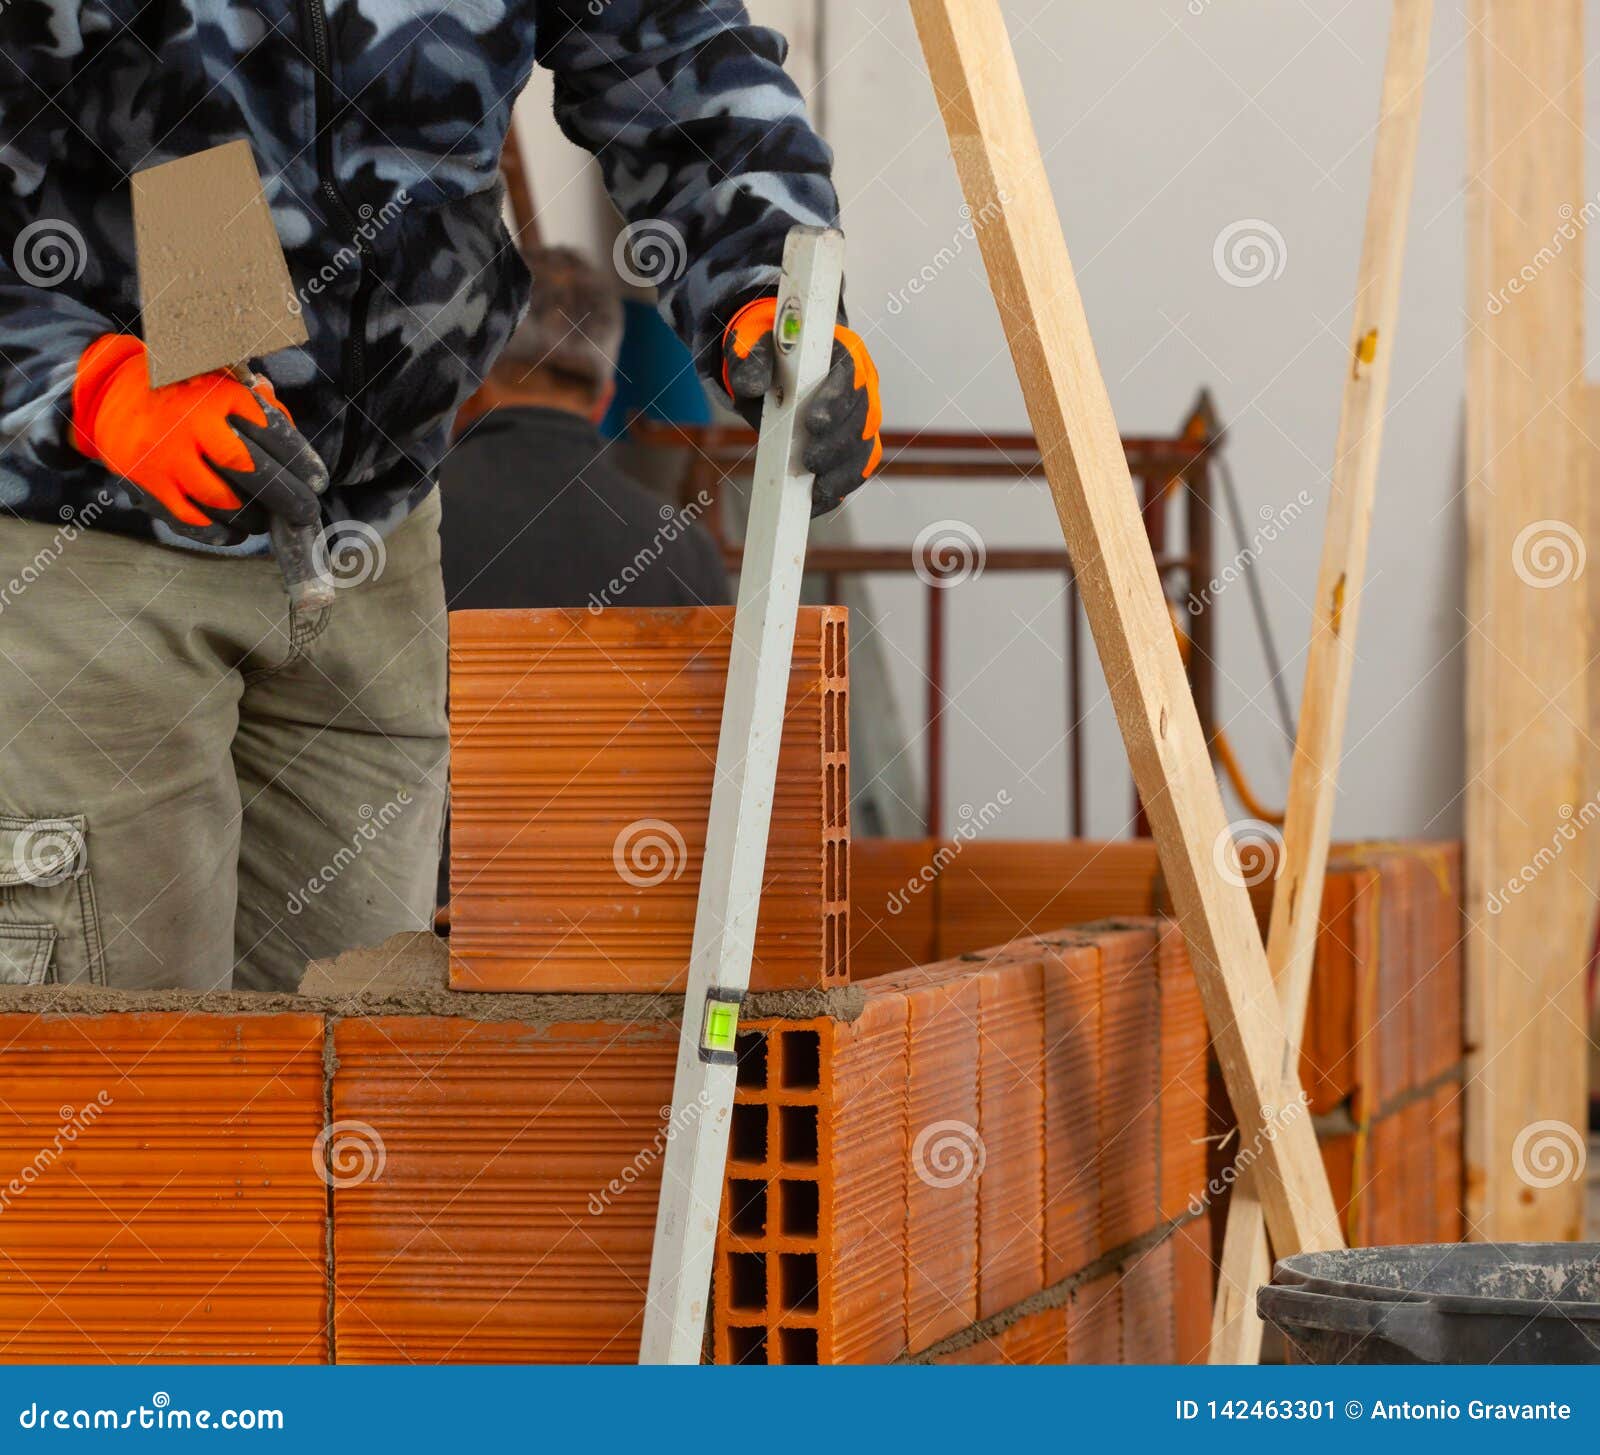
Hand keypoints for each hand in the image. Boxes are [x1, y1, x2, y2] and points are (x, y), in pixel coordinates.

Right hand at [71, 335, 326, 544]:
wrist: (110, 392)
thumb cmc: (185, 394)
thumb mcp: (222, 384)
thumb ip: (261, 411)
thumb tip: (298, 453)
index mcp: (217, 395)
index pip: (272, 432)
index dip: (300, 461)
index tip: (317, 481)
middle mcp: (191, 424)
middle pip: (252, 470)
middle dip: (287, 497)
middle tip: (306, 513)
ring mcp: (166, 457)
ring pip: (224, 502)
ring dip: (254, 518)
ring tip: (267, 521)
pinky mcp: (146, 483)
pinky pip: (191, 520)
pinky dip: (220, 533)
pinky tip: (236, 532)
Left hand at [721, 297, 882, 515]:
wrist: (771, 368)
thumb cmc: (767, 353)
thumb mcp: (751, 345)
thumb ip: (750, 357)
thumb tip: (751, 384)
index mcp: (843, 351)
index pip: (851, 373)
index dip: (837, 399)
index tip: (814, 423)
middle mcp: (862, 385)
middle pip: (863, 417)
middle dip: (838, 444)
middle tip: (810, 462)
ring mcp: (861, 417)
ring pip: (864, 448)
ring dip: (843, 472)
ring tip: (817, 488)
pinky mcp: (853, 445)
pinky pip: (856, 470)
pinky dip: (839, 489)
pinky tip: (817, 502)